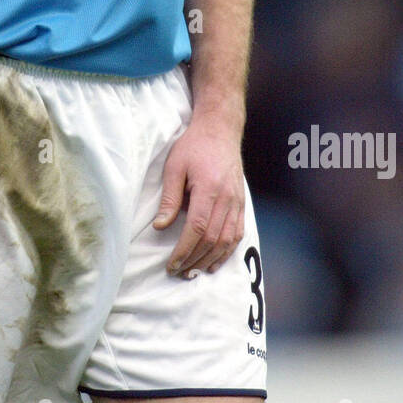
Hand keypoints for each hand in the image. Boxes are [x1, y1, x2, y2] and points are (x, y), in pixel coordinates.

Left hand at [154, 119, 244, 274]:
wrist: (220, 130)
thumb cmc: (194, 146)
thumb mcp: (174, 167)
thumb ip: (169, 198)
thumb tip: (160, 226)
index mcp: (209, 189)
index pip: (197, 229)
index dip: (184, 250)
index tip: (172, 264)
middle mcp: (227, 199)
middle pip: (212, 239)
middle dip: (194, 260)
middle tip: (178, 272)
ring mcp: (237, 202)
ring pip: (227, 240)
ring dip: (210, 260)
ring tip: (193, 272)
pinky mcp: (241, 203)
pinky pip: (237, 234)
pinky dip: (226, 252)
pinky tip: (214, 262)